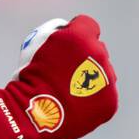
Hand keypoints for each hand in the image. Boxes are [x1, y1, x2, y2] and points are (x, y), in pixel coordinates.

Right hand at [4, 15, 117, 138]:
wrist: (33, 114)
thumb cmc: (29, 78)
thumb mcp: (36, 43)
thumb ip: (58, 34)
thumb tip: (67, 32)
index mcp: (79, 36)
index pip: (87, 25)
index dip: (75, 32)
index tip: (67, 44)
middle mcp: (98, 54)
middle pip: (97, 49)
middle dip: (85, 56)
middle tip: (67, 71)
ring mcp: (107, 79)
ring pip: (104, 72)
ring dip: (92, 77)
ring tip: (71, 90)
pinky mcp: (110, 101)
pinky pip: (106, 94)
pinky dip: (95, 97)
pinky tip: (78, 102)